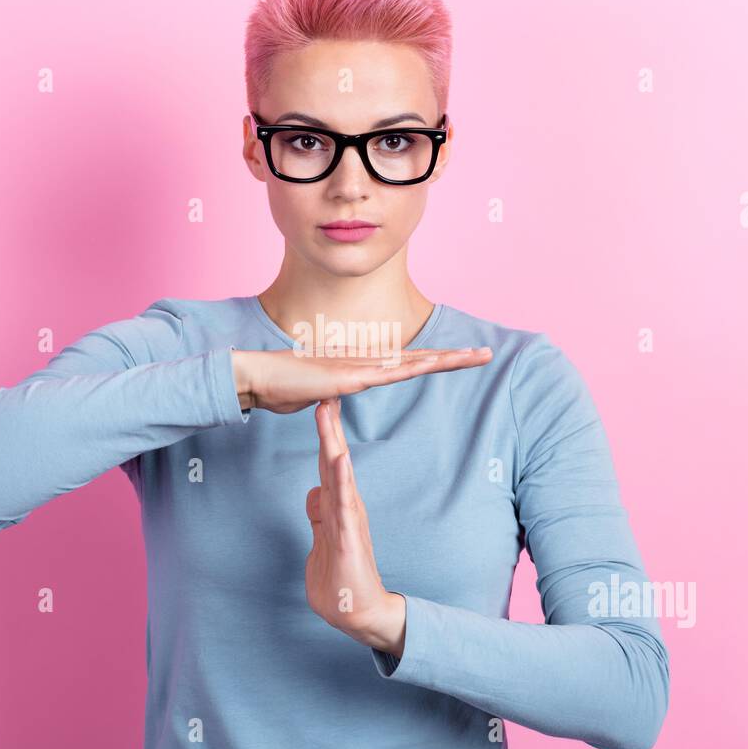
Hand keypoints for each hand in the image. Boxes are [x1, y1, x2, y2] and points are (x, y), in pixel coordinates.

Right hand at [234, 346, 491, 414]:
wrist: (259, 378)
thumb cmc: (286, 387)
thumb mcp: (320, 395)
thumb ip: (334, 394)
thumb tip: (337, 395)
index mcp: (365, 368)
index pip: (409, 363)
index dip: (438, 361)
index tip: (465, 358)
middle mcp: (368, 363)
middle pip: (420, 358)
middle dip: (455, 357)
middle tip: (488, 353)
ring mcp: (359, 368)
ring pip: (411, 362)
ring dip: (445, 359)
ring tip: (474, 356)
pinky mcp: (348, 377)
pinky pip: (385, 374)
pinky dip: (411, 368)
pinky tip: (432, 365)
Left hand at [303, 397, 406, 654]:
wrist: (359, 613)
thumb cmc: (341, 581)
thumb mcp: (322, 542)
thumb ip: (319, 517)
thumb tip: (314, 492)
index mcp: (337, 508)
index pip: (327, 466)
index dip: (323, 437)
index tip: (320, 405)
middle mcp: (346, 508)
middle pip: (333, 461)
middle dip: (328, 428)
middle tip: (326, 393)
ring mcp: (349, 521)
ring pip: (340, 475)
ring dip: (333, 443)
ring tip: (329, 414)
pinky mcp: (351, 537)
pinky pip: (345, 503)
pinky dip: (342, 479)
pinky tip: (341, 458)